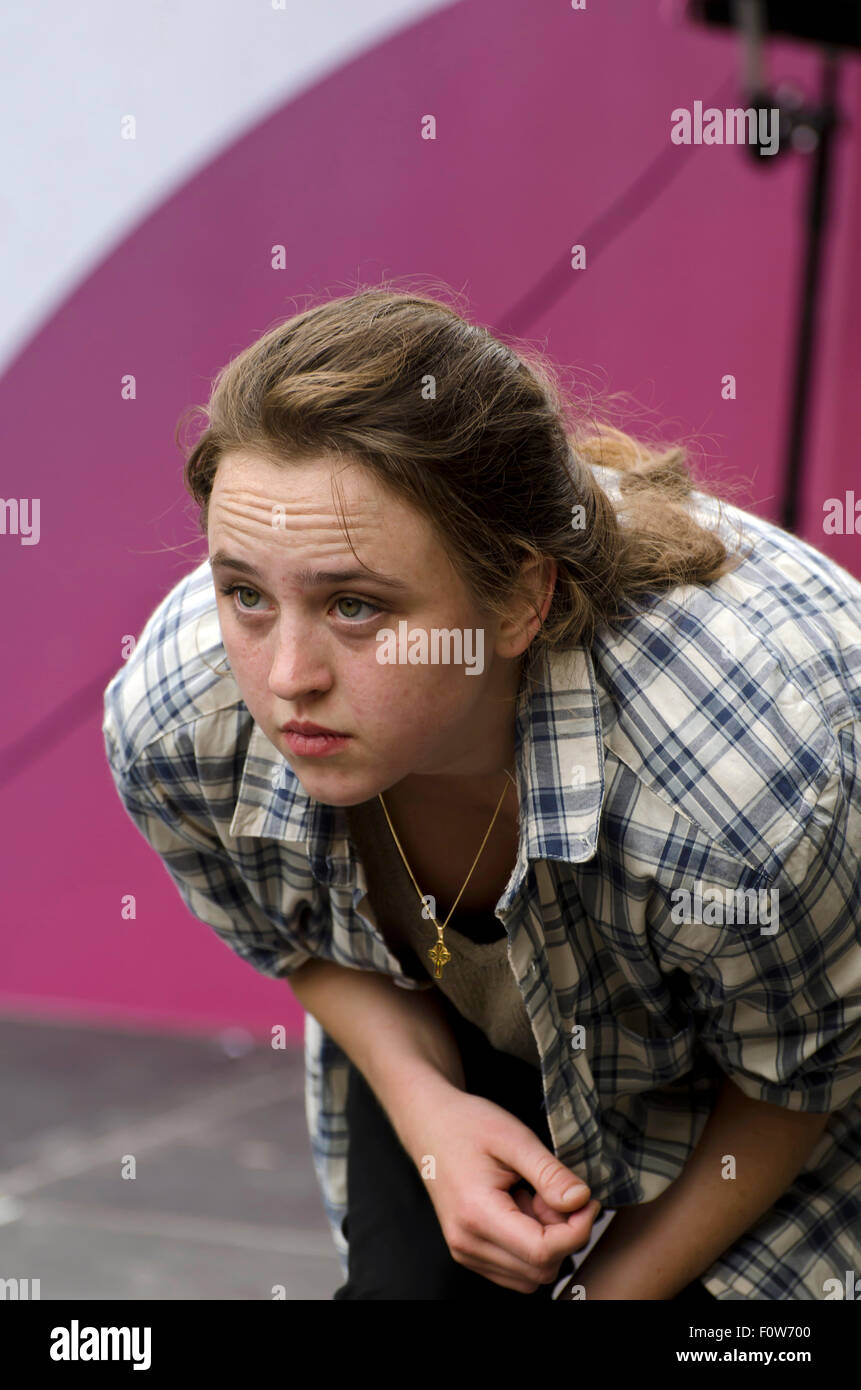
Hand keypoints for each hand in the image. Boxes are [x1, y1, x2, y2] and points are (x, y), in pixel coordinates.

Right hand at [407, 1087, 601, 1292]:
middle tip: (557, 1193)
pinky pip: (515, 1269)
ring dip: (547, 1243)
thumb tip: (582, 1201)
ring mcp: (465, 1251)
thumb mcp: (514, 1137)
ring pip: (530, 1276)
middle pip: (540, 1270)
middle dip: (563, 1236)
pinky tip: (523, 1209)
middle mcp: (467, 1243)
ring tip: (535, 1198)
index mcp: (477, 1214)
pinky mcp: (469, 1251)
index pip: (542, 1252)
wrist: (429, 1123)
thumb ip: (550, 1173)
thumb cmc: (468, 1124)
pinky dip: (531, 1246)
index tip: (587, 1201)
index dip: (577, 1231)